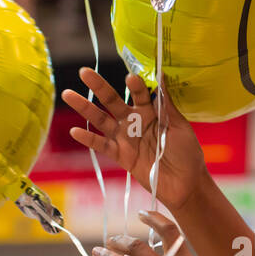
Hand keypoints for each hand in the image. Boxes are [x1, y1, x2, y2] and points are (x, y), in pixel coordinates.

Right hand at [62, 68, 210, 212]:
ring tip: (68, 94)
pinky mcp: (120, 155)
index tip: (132, 77)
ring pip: (101, 119)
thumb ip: (166, 105)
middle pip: (113, 101)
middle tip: (84, 72)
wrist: (185, 184)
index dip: (135, 85)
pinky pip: (102, 145)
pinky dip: (89, 139)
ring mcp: (125, 137)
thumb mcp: (179, 126)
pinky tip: (75, 131)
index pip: (140, 93)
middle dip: (99, 86)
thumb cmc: (186, 153)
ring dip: (85, 107)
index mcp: (151, 111)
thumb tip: (161, 75)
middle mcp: (134, 121)